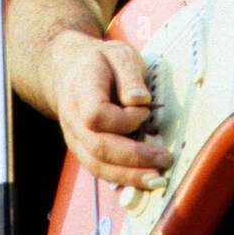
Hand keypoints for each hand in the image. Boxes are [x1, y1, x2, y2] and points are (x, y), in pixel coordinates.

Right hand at [50, 30, 173, 188]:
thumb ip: (130, 76)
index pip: (95, 114)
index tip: (146, 110)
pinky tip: (142, 180)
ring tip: (157, 179)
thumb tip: (141, 101)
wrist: (70, 71)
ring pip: (97, 165)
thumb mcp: (119, 54)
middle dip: (133, 158)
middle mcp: (73, 119)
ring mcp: (74, 138)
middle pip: (98, 147)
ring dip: (128, 176)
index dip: (123, 118)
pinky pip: (99, 169)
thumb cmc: (100, 62)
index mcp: (81, 91)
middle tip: (164, 159)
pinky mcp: (82, 150)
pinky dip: (121, 178)